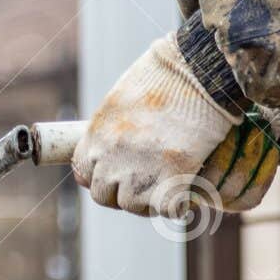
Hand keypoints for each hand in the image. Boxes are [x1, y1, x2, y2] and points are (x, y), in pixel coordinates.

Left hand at [73, 32, 274, 217]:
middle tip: (147, 183)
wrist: (197, 70)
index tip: (118, 175)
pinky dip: (178, 205)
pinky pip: (167, 209)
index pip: (82, 173)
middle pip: (104, 195)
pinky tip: (186, 193)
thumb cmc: (165, 76)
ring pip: (134, 206)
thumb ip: (112, 127)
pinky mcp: (172, 176)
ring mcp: (138, 170)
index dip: (100, 177)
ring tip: (168, 186)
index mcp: (96, 134)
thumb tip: (112, 145)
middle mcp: (110, 156)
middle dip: (123, 193)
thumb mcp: (123, 99)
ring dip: (150, 201)